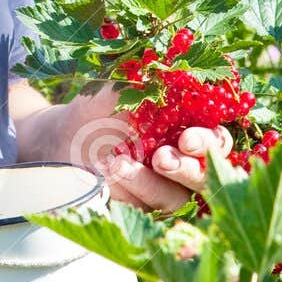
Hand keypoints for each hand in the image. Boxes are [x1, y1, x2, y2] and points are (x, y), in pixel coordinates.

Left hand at [61, 83, 233, 213]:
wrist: (64, 138)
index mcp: (188, 128)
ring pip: (177, 197)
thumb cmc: (98, 108)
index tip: (187, 139)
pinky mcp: (144, 207)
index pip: (217, 140)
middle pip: (207, 175)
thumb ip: (141, 82)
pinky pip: (150, 210)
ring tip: (117, 164)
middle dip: (188, 168)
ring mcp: (166, 187)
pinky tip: (110, 174)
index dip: (209, 142)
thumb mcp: (116, 90)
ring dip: (150, 183)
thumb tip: (161, 72)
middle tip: (161, 159)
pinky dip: (132, 192)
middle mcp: (184, 159)